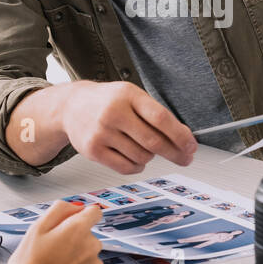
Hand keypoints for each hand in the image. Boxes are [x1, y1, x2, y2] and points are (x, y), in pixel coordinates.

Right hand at [1, 200, 104, 263]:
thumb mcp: (36, 228)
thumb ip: (59, 210)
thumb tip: (76, 207)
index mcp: (77, 228)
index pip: (94, 212)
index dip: (82, 216)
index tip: (72, 224)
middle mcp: (91, 245)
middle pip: (89, 236)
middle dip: (75, 241)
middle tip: (54, 252)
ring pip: (90, 255)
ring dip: (78, 259)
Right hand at [60, 81, 196, 173]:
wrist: (71, 106)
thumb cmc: (107, 102)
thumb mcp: (131, 97)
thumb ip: (155, 115)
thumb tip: (183, 139)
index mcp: (128, 95)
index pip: (160, 118)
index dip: (180, 135)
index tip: (191, 146)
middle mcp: (113, 113)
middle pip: (153, 141)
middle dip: (174, 153)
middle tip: (185, 158)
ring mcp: (102, 132)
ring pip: (141, 157)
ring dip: (150, 157)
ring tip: (143, 147)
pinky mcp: (93, 150)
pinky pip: (126, 168)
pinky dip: (137, 166)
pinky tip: (135, 158)